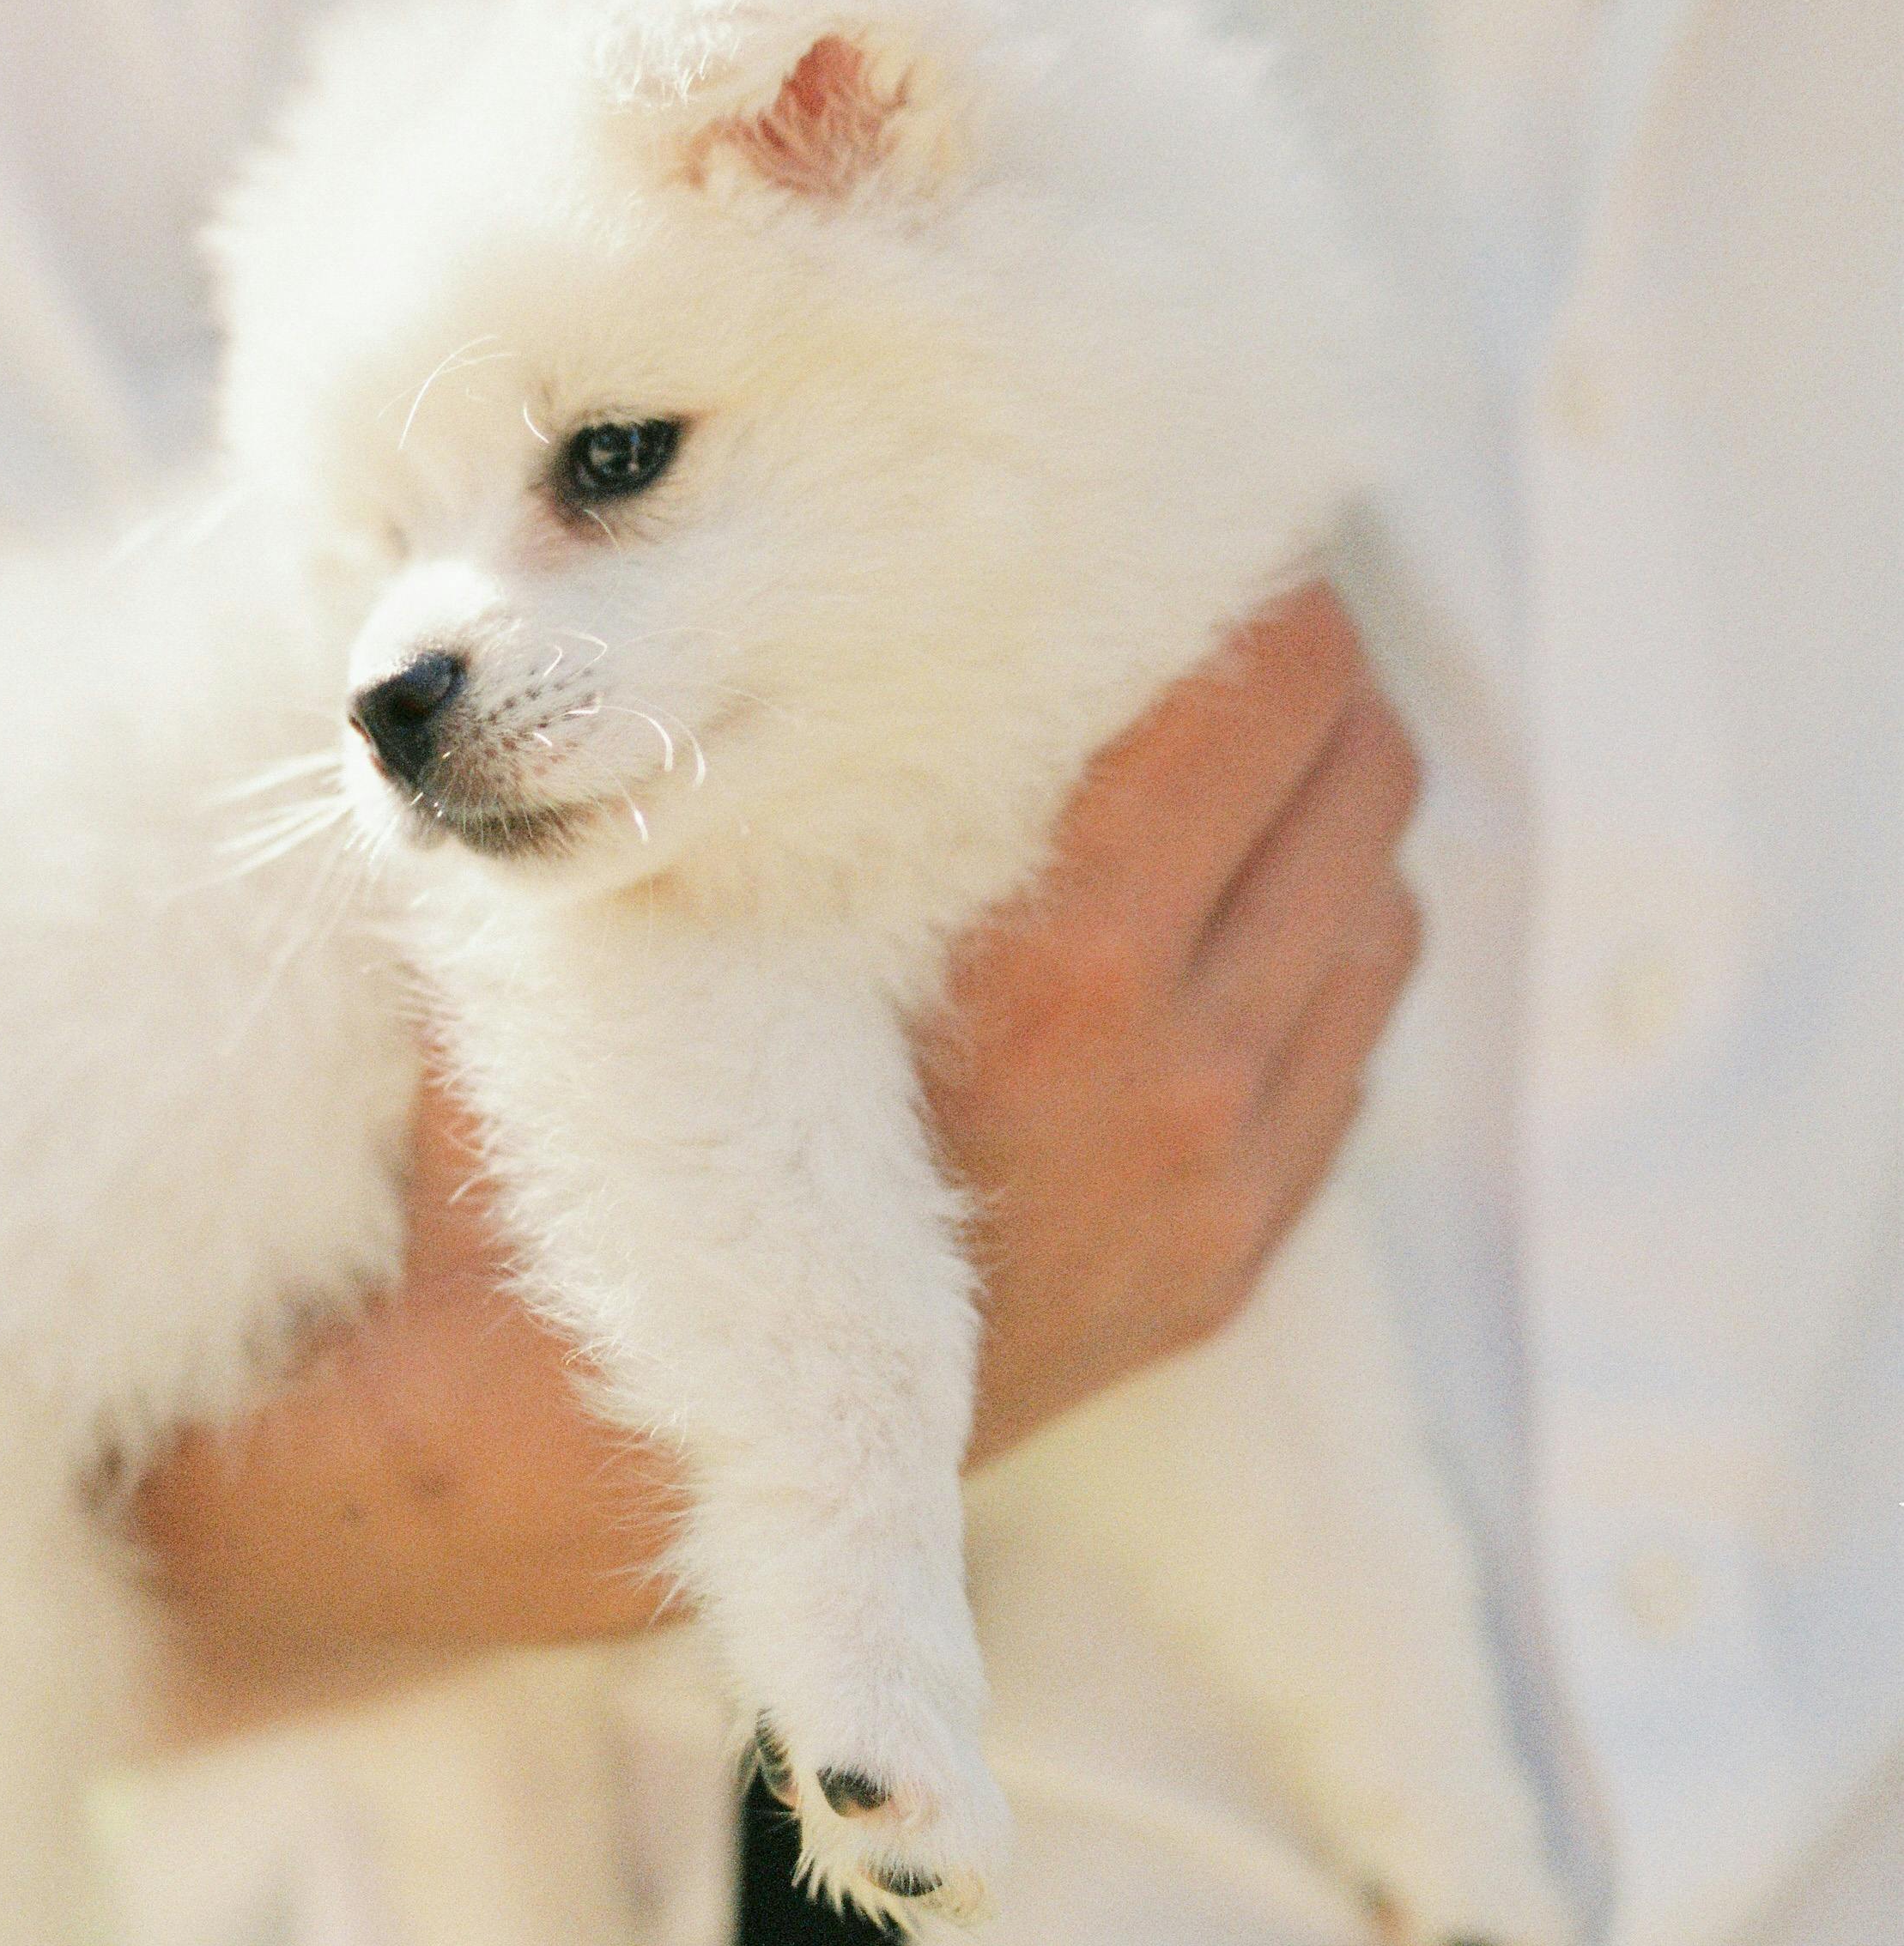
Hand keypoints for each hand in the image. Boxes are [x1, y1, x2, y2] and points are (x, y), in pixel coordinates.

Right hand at [132, 583, 1421, 1735]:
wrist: (566, 1453)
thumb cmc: (575, 1139)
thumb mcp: (621, 904)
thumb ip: (698, 723)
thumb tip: (715, 503)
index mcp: (1057, 977)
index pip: (1258, 682)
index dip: (1233, 554)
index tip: (1167, 492)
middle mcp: (1174, 1087)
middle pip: (1356, 768)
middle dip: (1293, 653)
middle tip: (1188, 582)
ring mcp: (1217, 1192)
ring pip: (1379, 900)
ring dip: (1314, 796)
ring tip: (1203, 728)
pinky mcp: (1222, 1265)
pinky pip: (1350, 1037)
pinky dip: (1308, 935)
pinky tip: (1197, 894)